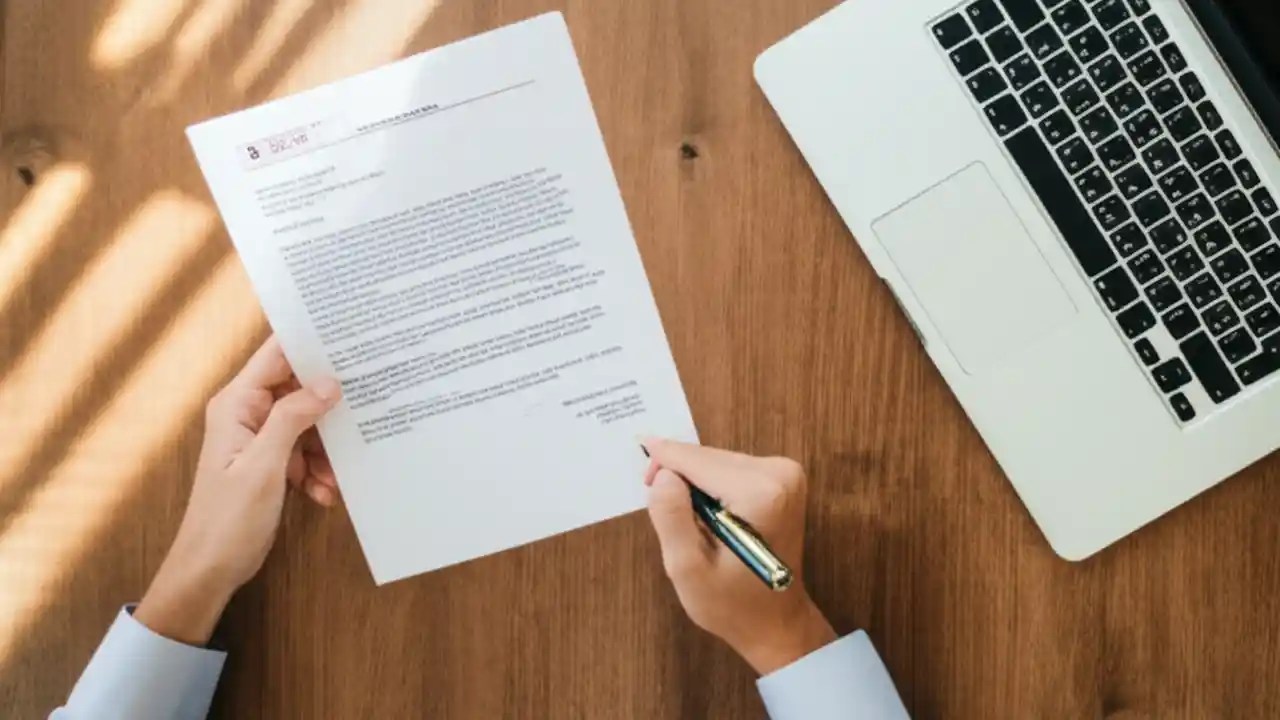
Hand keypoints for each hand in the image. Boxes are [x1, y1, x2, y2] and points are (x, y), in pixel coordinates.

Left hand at [135, 337, 340, 644]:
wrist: (209, 569)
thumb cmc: (226, 519)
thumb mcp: (263, 466)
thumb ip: (293, 418)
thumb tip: (328, 383)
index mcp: (237, 404)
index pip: (276, 356)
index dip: (310, 344)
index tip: (350, 340)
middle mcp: (247, 414)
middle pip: (299, 390)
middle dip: (329, 406)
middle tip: (364, 409)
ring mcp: (259, 439)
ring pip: (307, 425)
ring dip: (327, 450)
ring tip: (335, 476)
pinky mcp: (270, 462)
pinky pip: (305, 453)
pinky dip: (318, 471)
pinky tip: (324, 493)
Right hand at [642, 439, 836, 674]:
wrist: (776, 621)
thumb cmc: (732, 603)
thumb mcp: (688, 569)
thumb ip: (671, 518)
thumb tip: (662, 474)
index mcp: (760, 493)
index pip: (696, 460)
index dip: (662, 465)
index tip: (644, 479)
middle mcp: (780, 474)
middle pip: (707, 457)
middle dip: (679, 475)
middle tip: (662, 508)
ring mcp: (787, 474)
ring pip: (717, 460)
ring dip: (696, 483)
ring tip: (689, 521)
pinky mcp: (785, 478)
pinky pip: (732, 468)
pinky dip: (713, 486)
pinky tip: (709, 516)